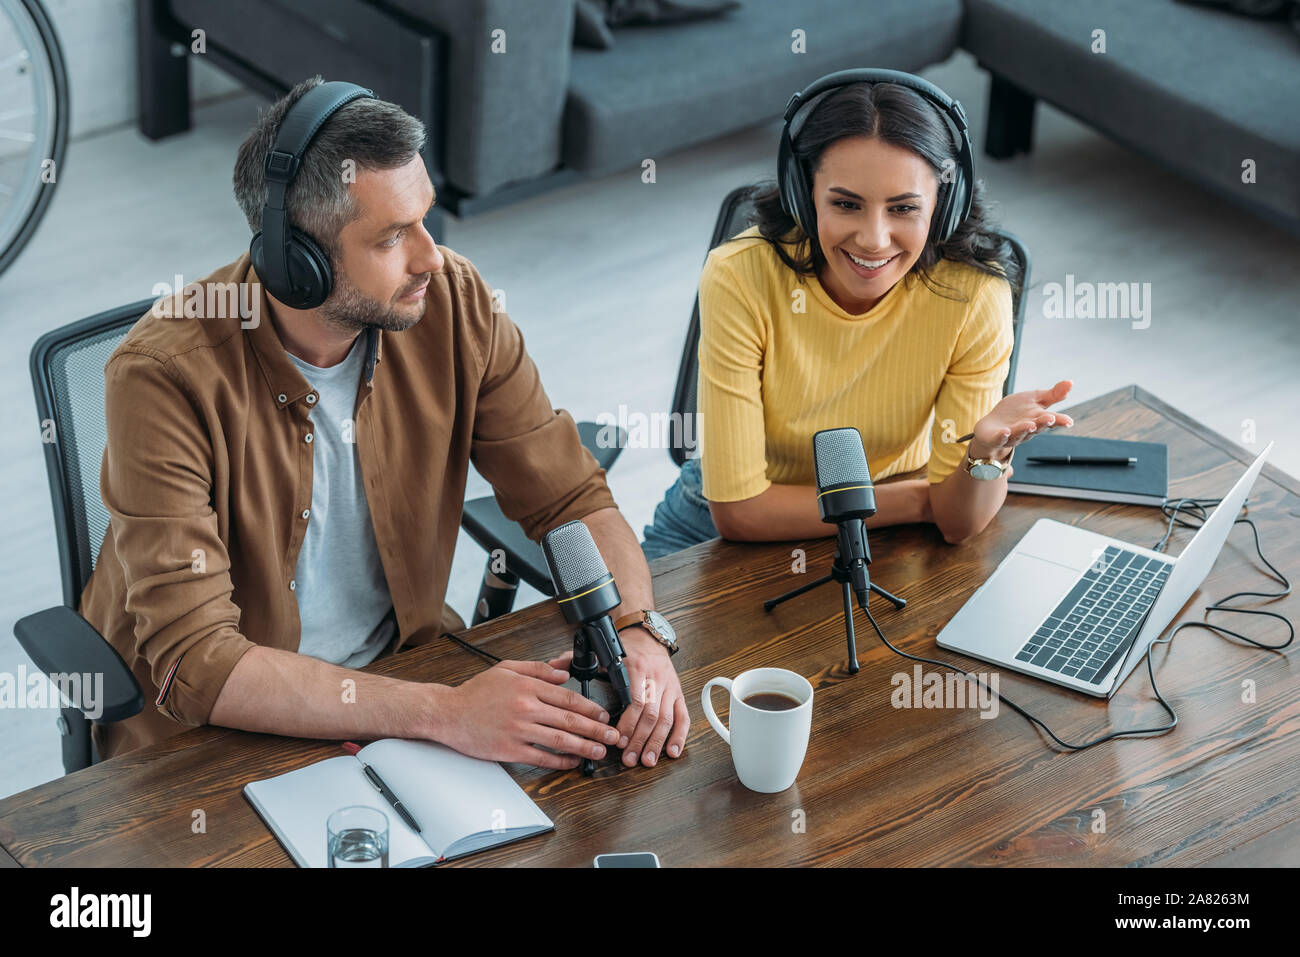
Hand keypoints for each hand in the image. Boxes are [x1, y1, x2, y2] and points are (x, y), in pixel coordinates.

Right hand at [432, 659, 619, 770]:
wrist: (448, 713)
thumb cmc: (476, 692)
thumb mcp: (507, 669)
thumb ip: (537, 669)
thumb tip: (563, 673)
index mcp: (527, 687)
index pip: (568, 698)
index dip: (590, 708)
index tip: (603, 715)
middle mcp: (525, 707)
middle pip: (569, 720)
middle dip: (596, 729)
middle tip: (611, 736)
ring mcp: (518, 730)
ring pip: (559, 740)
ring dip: (584, 747)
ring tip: (599, 751)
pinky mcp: (509, 750)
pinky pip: (541, 757)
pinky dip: (560, 761)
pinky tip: (572, 762)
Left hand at [549, 626, 689, 767]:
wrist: (649, 636)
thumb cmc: (626, 648)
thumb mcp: (601, 651)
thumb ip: (575, 659)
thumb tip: (553, 666)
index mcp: (635, 668)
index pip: (634, 699)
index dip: (628, 722)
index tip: (618, 740)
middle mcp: (655, 678)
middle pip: (650, 713)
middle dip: (639, 739)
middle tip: (630, 759)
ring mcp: (669, 687)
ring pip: (666, 718)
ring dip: (656, 742)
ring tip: (647, 760)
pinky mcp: (678, 693)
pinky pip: (683, 716)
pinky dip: (679, 735)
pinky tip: (672, 751)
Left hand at [970, 379, 1074, 461]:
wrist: (991, 427)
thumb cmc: (1014, 413)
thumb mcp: (1033, 399)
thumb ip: (1052, 395)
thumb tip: (1070, 383)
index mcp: (1037, 419)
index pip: (1051, 420)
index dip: (1060, 421)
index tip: (1069, 421)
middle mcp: (1027, 429)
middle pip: (1037, 427)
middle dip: (1043, 423)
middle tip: (1050, 419)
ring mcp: (1012, 435)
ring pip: (1020, 433)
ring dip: (1025, 429)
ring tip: (1030, 424)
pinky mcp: (997, 438)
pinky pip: (1000, 438)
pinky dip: (1003, 436)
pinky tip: (1005, 431)